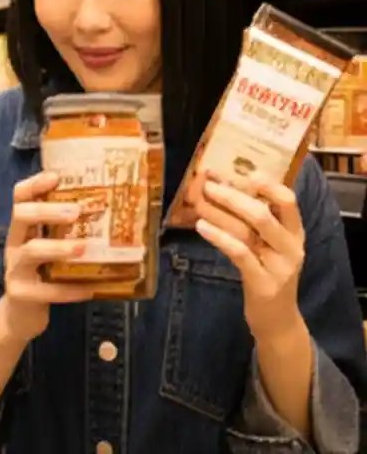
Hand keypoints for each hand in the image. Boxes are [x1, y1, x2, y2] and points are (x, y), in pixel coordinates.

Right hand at [0, 171, 94, 344]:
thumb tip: (111, 214)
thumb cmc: (43, 277)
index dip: (35, 183)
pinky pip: (46, 291)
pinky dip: (69, 290)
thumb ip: (65, 235)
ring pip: (31, 251)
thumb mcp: (48, 250)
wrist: (19, 317)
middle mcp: (15, 245)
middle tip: (76, 211)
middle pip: (21, 215)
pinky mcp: (21, 295)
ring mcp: (15, 270)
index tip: (56, 176)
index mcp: (22, 230)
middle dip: (48, 210)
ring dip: (58, 247)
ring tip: (82, 249)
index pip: (20, 197)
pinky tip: (89, 290)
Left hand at [193, 170, 306, 341]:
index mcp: (295, 233)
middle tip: (207, 183)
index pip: (289, 201)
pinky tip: (201, 226)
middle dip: (232, 195)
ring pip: (248, 231)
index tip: (244, 171)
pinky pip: (240, 253)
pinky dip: (219, 237)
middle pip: (262, 213)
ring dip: (219, 212)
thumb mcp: (268, 247)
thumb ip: (255, 224)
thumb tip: (224, 189)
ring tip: (197, 200)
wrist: (277, 320)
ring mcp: (279, 266)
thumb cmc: (266, 275)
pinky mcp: (263, 283)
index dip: (268, 184)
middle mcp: (291, 247)